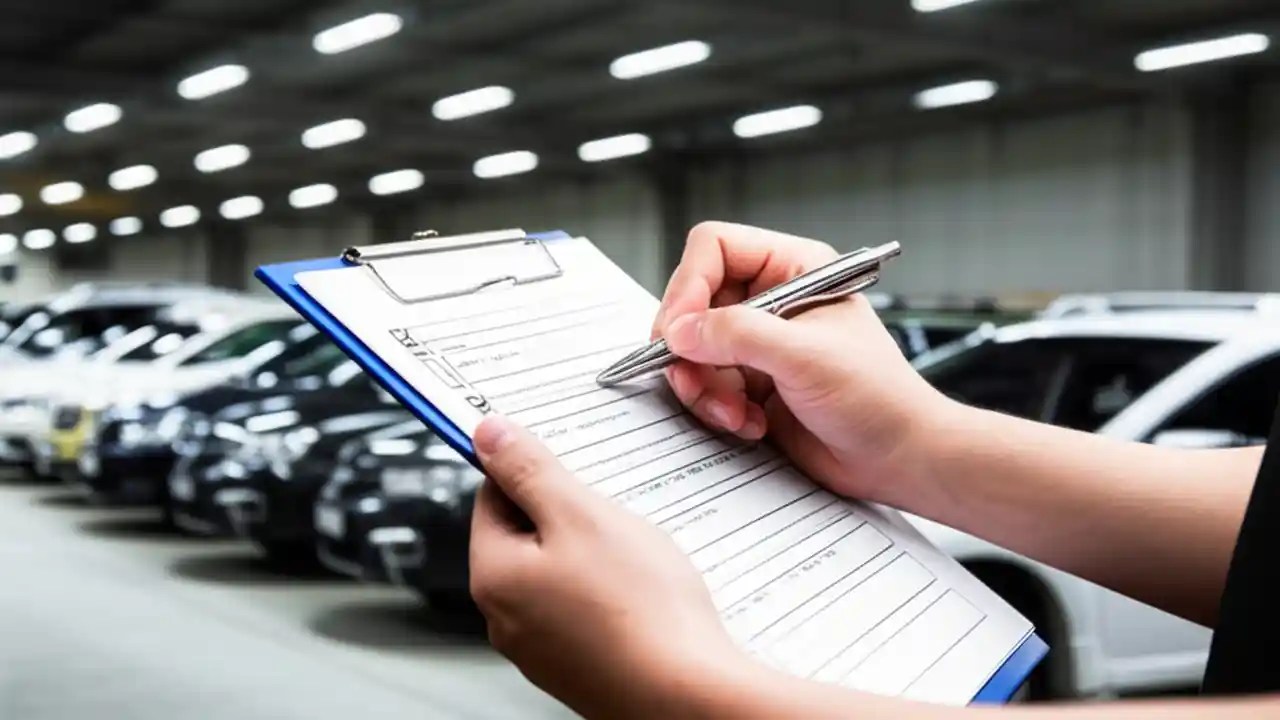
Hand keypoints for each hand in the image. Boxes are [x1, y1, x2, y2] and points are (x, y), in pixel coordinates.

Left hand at [469, 415, 753, 718]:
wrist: (687, 693)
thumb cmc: (639, 609)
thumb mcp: (581, 515)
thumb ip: (529, 471)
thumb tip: (487, 435)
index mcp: (494, 576)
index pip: (491, 497)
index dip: (532, 471)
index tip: (567, 462)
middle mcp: (506, 618)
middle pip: (525, 537)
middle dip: (568, 515)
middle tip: (611, 512)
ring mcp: (542, 648)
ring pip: (558, 573)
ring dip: (591, 554)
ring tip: (634, 558)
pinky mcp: (577, 666)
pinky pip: (582, 610)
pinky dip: (606, 593)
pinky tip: (641, 594)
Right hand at [654, 222, 948, 506]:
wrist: (897, 458)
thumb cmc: (878, 397)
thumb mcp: (805, 357)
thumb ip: (738, 335)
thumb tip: (679, 330)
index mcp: (793, 268)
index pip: (715, 248)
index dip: (689, 285)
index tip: (677, 331)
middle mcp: (771, 299)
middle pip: (693, 302)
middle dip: (692, 349)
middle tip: (696, 378)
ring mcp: (758, 343)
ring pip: (692, 349)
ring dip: (704, 387)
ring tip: (735, 412)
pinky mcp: (751, 383)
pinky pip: (705, 385)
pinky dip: (717, 408)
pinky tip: (751, 423)